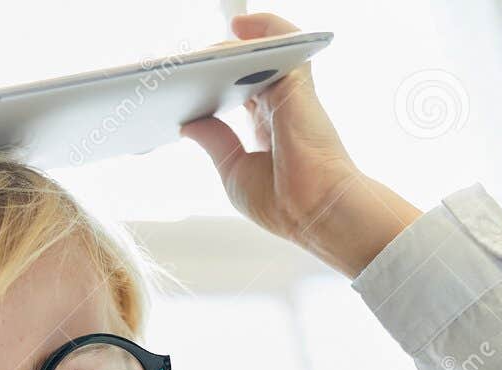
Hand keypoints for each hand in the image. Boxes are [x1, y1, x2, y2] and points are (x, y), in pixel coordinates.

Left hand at [180, 12, 421, 276]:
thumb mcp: (234, 171)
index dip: (217, 80)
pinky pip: (284, 41)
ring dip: (234, 43)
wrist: (315, 212)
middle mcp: (280, 105)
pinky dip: (266, 27)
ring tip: (203, 45)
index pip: (240, 90)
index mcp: (269, 127)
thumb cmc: (285, 202)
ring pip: (263, 52)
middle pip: (247, 67)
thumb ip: (214, 141)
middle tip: (186, 61)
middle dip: (217, 60)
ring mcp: (290, 93)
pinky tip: (239, 26)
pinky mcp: (296, 84)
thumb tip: (188, 122)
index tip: (189, 79)